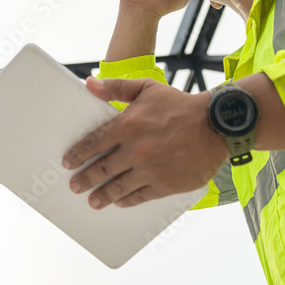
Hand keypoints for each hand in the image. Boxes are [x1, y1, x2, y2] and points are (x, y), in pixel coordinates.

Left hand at [62, 77, 229, 208]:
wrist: (216, 125)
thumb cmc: (180, 105)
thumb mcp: (147, 88)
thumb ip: (116, 87)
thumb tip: (89, 84)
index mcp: (128, 125)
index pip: (95, 142)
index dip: (79, 154)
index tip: (68, 162)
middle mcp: (136, 150)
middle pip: (102, 169)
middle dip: (85, 179)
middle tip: (75, 185)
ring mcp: (150, 169)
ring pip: (118, 187)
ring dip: (102, 195)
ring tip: (93, 200)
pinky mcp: (165, 184)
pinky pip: (140, 196)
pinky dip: (127, 200)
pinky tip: (119, 201)